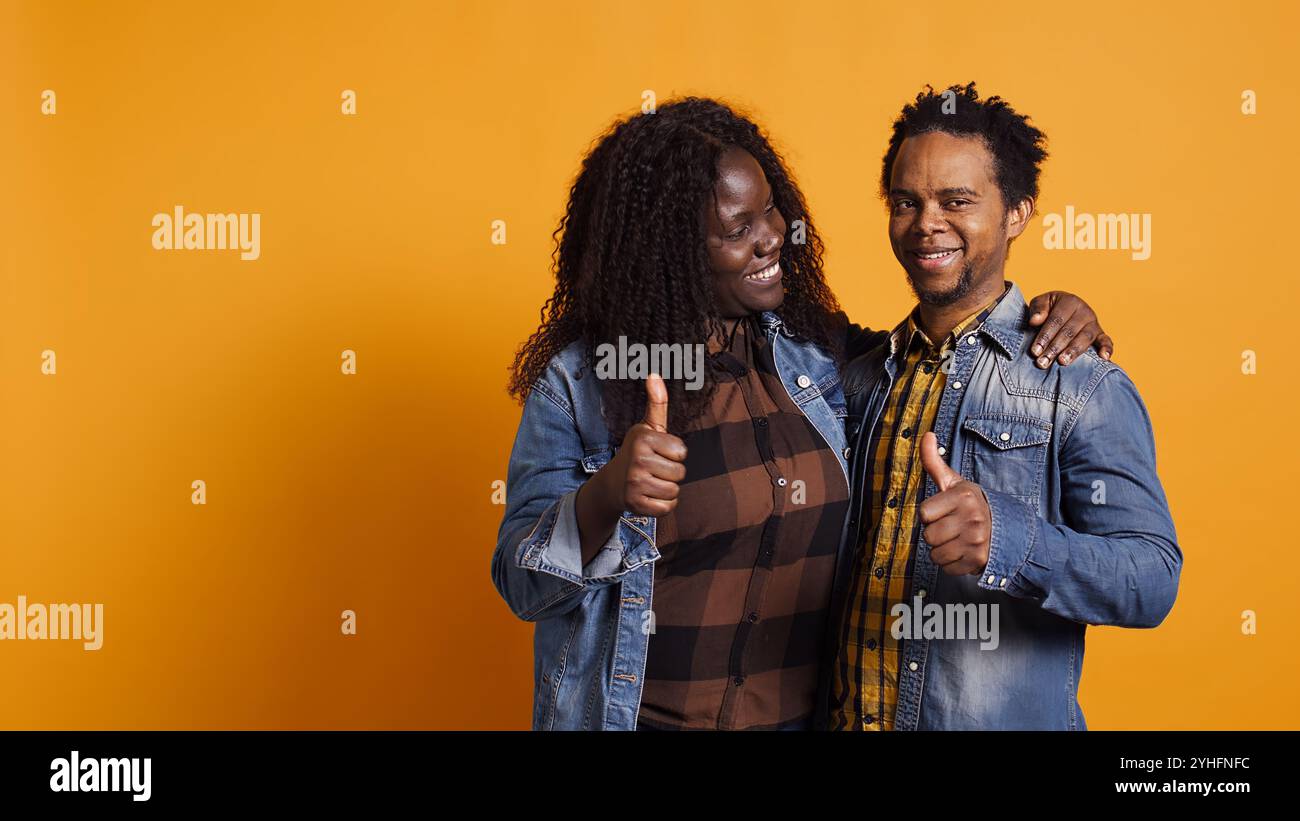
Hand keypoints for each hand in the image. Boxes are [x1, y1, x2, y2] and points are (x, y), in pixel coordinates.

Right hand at [603, 374, 687, 517]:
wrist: (612, 483)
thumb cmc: (638, 451)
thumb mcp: (647, 426)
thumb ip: (657, 402)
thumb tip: (654, 374)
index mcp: (644, 438)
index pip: (682, 452)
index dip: (674, 454)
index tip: (659, 452)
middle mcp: (638, 460)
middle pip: (680, 473)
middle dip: (671, 473)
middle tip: (654, 469)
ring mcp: (635, 483)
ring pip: (674, 491)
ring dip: (667, 489)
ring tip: (652, 482)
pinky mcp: (636, 504)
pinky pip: (667, 508)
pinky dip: (662, 505)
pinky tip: (649, 495)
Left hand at [918, 432, 991, 576]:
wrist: (1007, 530)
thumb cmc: (972, 504)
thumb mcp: (955, 482)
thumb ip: (935, 461)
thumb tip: (927, 435)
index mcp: (964, 496)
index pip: (924, 513)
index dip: (930, 514)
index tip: (944, 511)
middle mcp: (973, 518)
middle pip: (928, 535)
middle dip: (936, 533)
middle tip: (952, 527)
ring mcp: (977, 541)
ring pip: (935, 553)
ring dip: (942, 550)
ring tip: (957, 540)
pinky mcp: (979, 561)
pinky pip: (947, 568)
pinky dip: (952, 563)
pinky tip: (963, 552)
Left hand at [1026, 291, 1114, 367]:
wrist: (1063, 310)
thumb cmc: (1049, 308)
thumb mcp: (1041, 303)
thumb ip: (1037, 309)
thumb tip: (1035, 320)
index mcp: (1070, 301)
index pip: (1056, 320)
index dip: (1045, 336)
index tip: (1034, 351)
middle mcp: (1084, 311)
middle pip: (1069, 332)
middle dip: (1054, 348)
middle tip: (1043, 362)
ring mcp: (1094, 323)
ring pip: (1084, 338)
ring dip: (1073, 351)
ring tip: (1062, 362)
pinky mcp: (1100, 334)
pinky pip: (1106, 341)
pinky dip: (1107, 348)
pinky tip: (1104, 357)